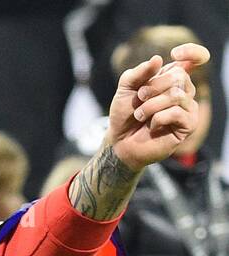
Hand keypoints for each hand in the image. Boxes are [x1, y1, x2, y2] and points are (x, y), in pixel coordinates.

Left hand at [105, 44, 208, 171]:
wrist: (120, 142)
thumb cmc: (125, 115)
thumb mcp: (125, 89)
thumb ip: (138, 73)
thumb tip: (158, 59)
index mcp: (173, 78)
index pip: (196, 58)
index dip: (192, 52)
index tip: (175, 53)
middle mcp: (184, 90)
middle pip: (179, 76)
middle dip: (153, 87)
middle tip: (139, 98)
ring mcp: (188, 108)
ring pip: (176, 95)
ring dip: (151, 105)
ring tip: (139, 115)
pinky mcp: (188, 125)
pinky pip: (177, 113)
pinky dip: (158, 118)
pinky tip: (151, 125)